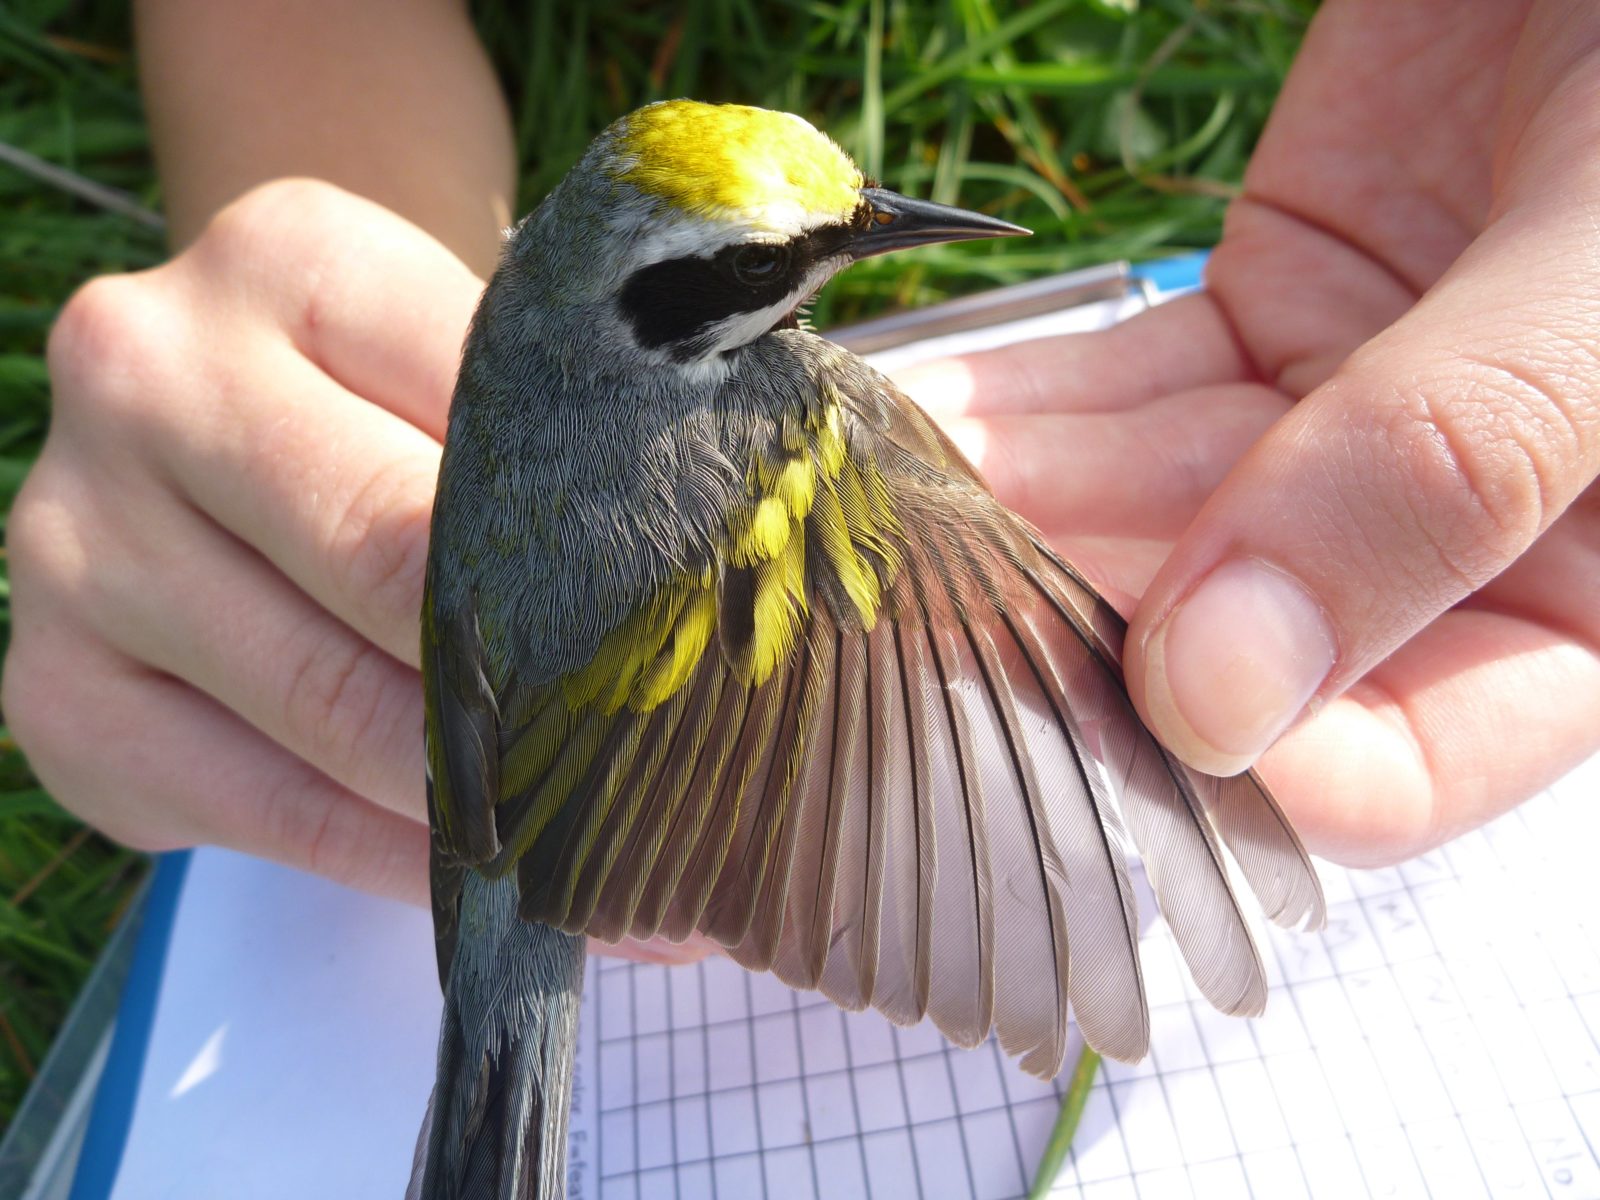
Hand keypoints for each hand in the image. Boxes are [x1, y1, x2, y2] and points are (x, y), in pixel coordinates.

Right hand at [4, 179, 706, 962]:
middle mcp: (150, 375)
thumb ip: (591, 435)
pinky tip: (488, 881)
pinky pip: (260, 809)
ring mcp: (76, 539)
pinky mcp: (57, 690)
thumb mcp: (477, 359)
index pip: (492, 421)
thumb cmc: (398, 395)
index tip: (729, 641)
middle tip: (681, 774)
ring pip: (329, 705)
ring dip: (487, 799)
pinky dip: (389, 859)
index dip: (621, 546)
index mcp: (289, 259)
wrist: (222, 410)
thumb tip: (789, 594)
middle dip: (549, 685)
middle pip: (393, 563)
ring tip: (615, 857)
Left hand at [897, 0, 1599, 866]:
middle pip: (1229, 643)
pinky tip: (911, 420)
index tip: (1053, 720)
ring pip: (1151, 515)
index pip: (1394, 766)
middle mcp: (1458, 532)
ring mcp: (1349, 423)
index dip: (1219, 775)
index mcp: (1593, 587)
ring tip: (872, 506)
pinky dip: (1018, 405)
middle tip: (906, 600)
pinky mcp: (1268, 314)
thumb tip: (1221, 692)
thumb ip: (1438, 468)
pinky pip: (1122, 392)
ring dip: (1006, 512)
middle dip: (1061, 620)